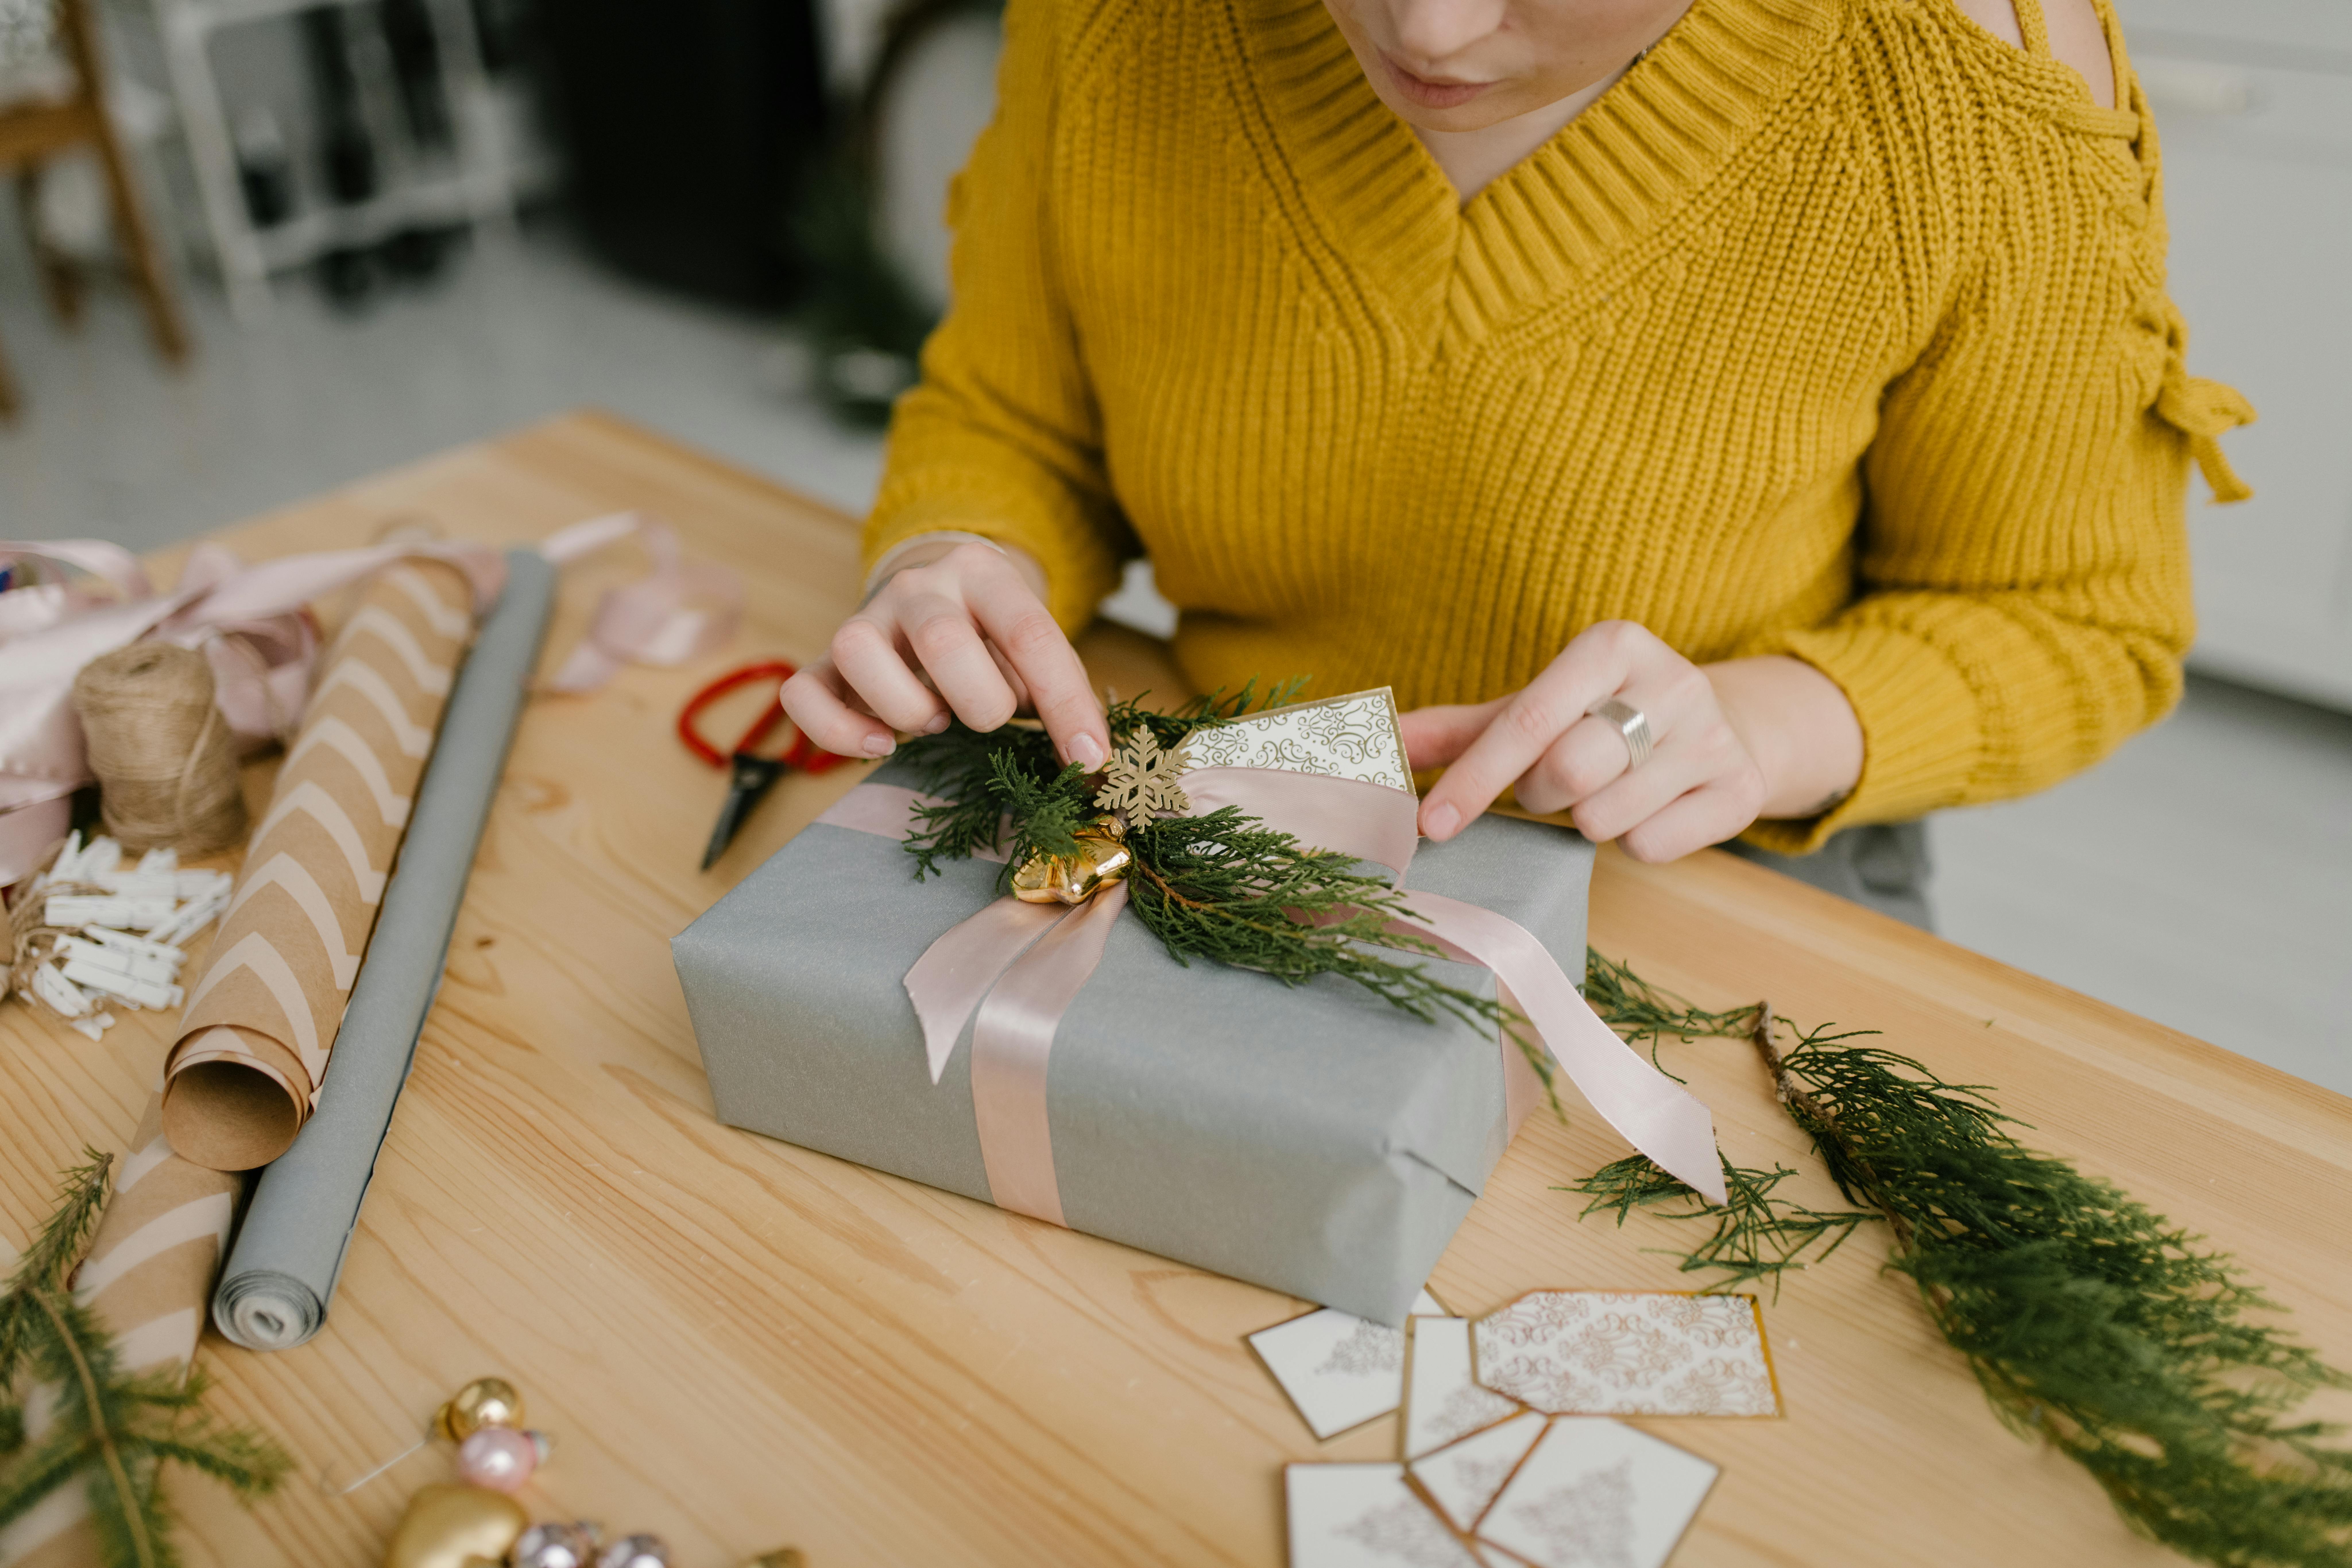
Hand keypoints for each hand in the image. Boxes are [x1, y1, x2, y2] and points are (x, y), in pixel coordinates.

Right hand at [781, 539, 1108, 768]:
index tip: (1088, 760)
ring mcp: (866, 618)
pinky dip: (838, 730)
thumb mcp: (1035, 648)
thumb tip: (1093, 764)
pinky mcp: (826, 659)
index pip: (1030, 635)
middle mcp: (919, 585)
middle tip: (988, 718)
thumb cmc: (992, 634)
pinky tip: (882, 745)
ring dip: (906, 707)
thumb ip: (1064, 694)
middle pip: (941, 639)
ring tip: (935, 719)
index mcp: (984, 574)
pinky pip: (803, 692)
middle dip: (978, 702)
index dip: (1066, 705)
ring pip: (858, 651)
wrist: (934, 588)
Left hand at [1400, 622, 1862, 861]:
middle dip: (1541, 795)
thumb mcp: (1535, 708)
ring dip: (1586, 818)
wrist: (1723, 727)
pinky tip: (1649, 808)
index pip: (1527, 723)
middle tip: (1554, 784)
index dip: (1473, 780)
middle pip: (1567, 772)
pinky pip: (1651, 845)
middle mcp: (1672, 682)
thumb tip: (1379, 743)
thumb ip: (1458, 728)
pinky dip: (1635, 840)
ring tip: (1606, 790)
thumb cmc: (1604, 717)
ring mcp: (1713, 737)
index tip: (1430, 824)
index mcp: (1614, 645)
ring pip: (1606, 816)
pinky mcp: (1740, 790)